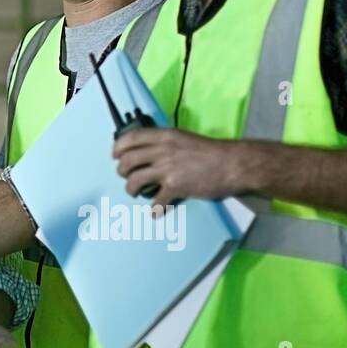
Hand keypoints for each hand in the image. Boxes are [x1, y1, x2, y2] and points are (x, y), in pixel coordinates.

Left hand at [113, 127, 244, 208]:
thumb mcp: (182, 138)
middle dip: (122, 171)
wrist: (231, 163)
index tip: (115, 156)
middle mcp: (161, 150)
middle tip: (127, 176)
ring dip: (130, 189)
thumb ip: (164, 143)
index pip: (129, 138)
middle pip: (127, 161)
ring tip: (134, 192)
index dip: (118, 148)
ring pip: (135, 180)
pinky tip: (156, 211)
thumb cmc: (209, 151)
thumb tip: (148, 151)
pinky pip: (157, 200)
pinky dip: (155, 208)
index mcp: (163, 136)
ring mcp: (167, 169)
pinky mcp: (175, 186)